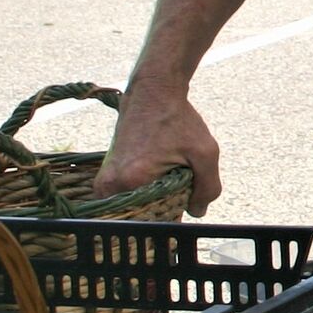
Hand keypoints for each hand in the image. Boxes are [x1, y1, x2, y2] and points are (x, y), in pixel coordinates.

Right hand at [96, 79, 222, 217]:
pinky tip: (157, 172)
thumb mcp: (205, 152)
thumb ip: (208, 187)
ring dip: (153, 200)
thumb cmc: (178, 119)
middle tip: (175, 184)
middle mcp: (110, 185)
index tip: (181, 204)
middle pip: (140, 217)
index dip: (171, 217)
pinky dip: (144, 191)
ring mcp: (104, 182)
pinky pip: (126, 197)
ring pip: (133, 208)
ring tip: (165, 173)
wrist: (152, 91)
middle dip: (162, 208)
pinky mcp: (104, 177)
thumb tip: (196, 212)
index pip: (150, 221)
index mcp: (131, 181)